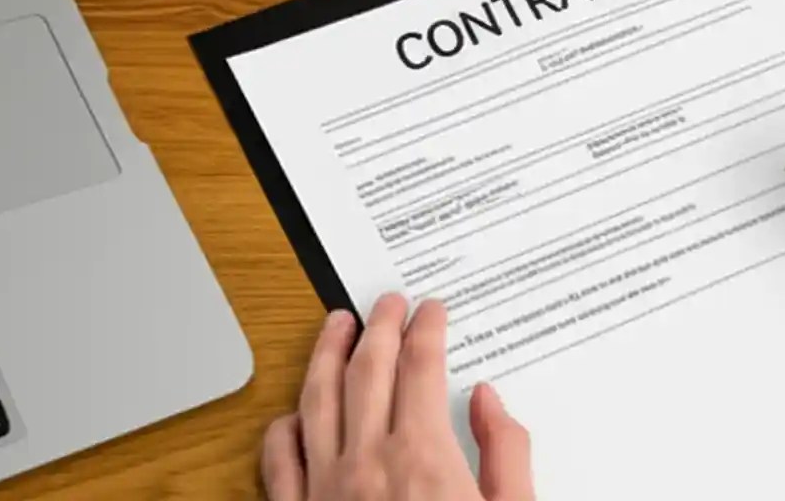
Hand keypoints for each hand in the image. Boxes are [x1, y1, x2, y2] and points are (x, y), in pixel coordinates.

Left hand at [261, 294, 534, 500]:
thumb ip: (505, 453)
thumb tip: (488, 401)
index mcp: (422, 457)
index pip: (420, 365)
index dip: (427, 327)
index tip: (432, 310)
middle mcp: (366, 462)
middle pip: (367, 368)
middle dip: (379, 324)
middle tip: (387, 301)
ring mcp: (325, 489)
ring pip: (316, 399)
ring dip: (325, 354)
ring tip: (334, 326)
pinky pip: (278, 460)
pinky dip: (282, 426)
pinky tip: (291, 412)